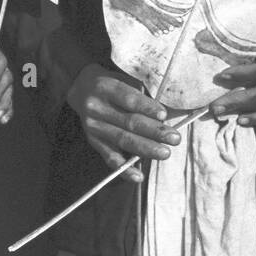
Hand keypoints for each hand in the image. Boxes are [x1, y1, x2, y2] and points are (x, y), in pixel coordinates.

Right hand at [65, 62, 179, 182]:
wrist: (81, 88)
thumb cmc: (112, 84)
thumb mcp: (123, 79)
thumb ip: (142, 93)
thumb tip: (168, 114)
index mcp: (105, 87)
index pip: (128, 98)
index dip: (147, 107)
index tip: (164, 115)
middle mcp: (96, 107)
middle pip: (128, 122)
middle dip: (154, 131)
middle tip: (174, 138)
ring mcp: (93, 126)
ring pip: (122, 140)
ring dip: (146, 149)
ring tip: (165, 153)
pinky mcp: (93, 140)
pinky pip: (109, 157)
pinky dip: (124, 169)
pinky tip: (138, 176)